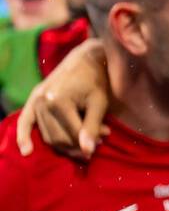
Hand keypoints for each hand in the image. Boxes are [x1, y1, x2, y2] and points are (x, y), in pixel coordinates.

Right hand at [16, 39, 110, 159]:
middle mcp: (43, 102)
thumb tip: (88, 151)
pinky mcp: (32, 99)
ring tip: (82, 146)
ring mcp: (35, 101)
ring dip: (63, 145)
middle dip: (77, 146)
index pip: (73, 133)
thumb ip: (92, 126)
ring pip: (47, 134)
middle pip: (58, 137)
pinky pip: (25, 121)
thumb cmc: (96, 80)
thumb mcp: (99, 102)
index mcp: (59, 101)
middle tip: (95, 146)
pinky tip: (26, 152)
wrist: (85, 58)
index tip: (102, 143)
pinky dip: (24, 136)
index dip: (88, 141)